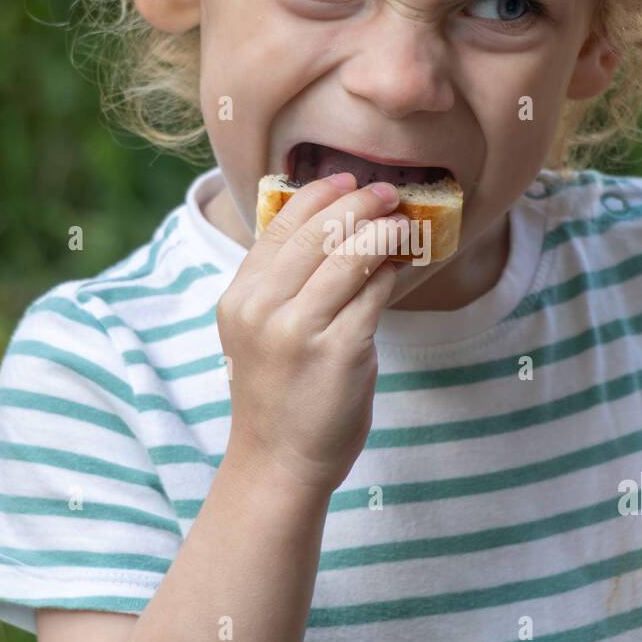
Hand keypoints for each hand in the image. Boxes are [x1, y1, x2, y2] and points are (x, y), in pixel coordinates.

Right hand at [218, 172, 408, 493]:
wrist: (277, 461)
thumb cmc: (276, 393)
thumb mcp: (258, 331)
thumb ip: (282, 284)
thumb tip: (334, 226)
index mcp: (239, 297)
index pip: (281, 225)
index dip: (319, 194)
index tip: (347, 180)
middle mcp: (262, 308)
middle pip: (318, 231)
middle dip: (360, 202)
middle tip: (388, 192)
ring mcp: (299, 329)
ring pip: (351, 255)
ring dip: (383, 231)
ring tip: (402, 223)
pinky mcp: (339, 351)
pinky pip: (375, 293)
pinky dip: (392, 272)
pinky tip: (401, 266)